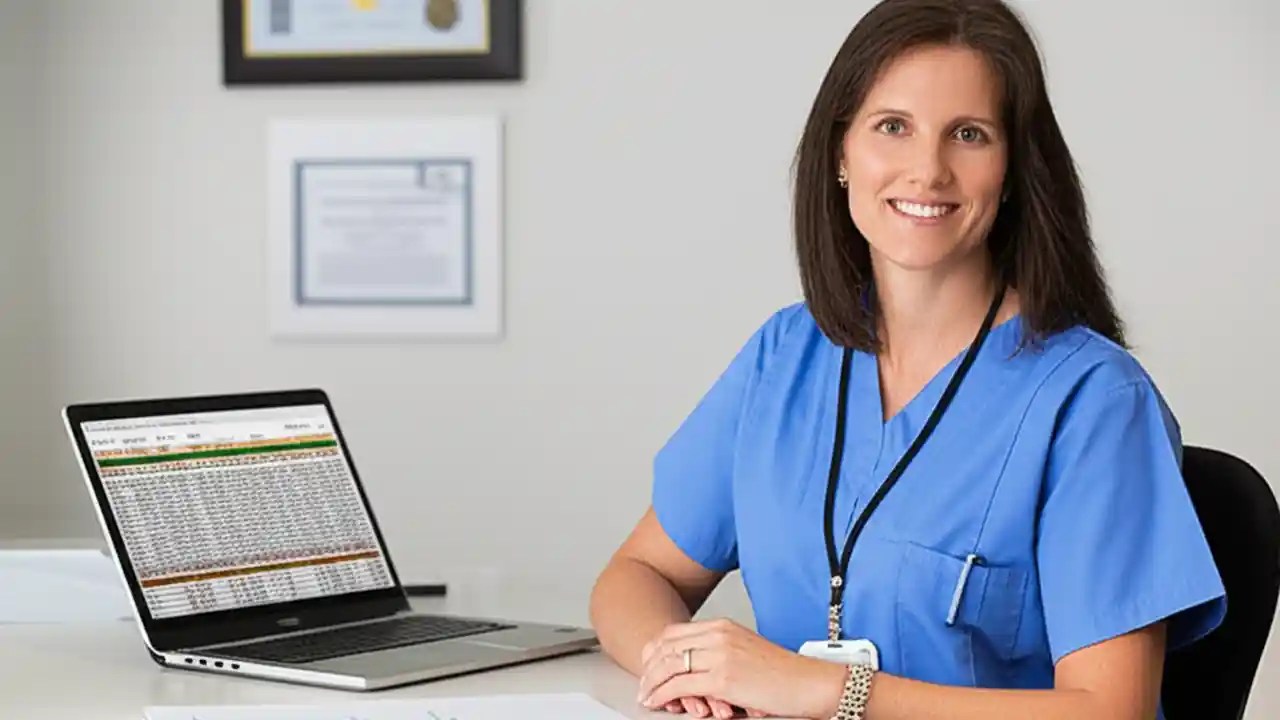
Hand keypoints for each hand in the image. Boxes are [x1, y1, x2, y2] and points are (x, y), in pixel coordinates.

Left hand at [637, 619, 846, 718]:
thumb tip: (696, 665)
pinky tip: (659, 702)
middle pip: (666, 647)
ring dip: (651, 683)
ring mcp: (719, 656)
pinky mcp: (722, 680)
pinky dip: (663, 695)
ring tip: (646, 696)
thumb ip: (721, 650)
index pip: (674, 633)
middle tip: (642, 683)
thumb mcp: (746, 650)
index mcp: (722, 627)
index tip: (648, 664)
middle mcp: (718, 636)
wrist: (808, 682)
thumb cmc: (783, 672)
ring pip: (669, 666)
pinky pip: (680, 686)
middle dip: (648, 667)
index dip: (655, 650)